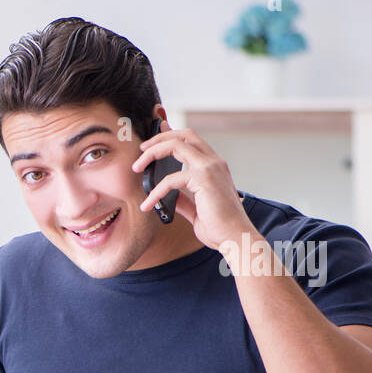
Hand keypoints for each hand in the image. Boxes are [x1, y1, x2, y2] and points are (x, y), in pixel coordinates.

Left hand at [131, 121, 251, 250]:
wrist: (235, 238)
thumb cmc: (219, 227)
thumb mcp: (196, 209)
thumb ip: (183, 199)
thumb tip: (168, 196)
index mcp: (214, 167)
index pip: (192, 140)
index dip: (172, 134)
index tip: (154, 137)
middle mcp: (214, 162)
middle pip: (184, 135)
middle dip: (160, 137)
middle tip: (141, 148)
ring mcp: (210, 168)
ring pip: (176, 145)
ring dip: (152, 153)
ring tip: (136, 167)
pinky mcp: (204, 179)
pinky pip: (170, 179)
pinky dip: (155, 191)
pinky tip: (147, 205)